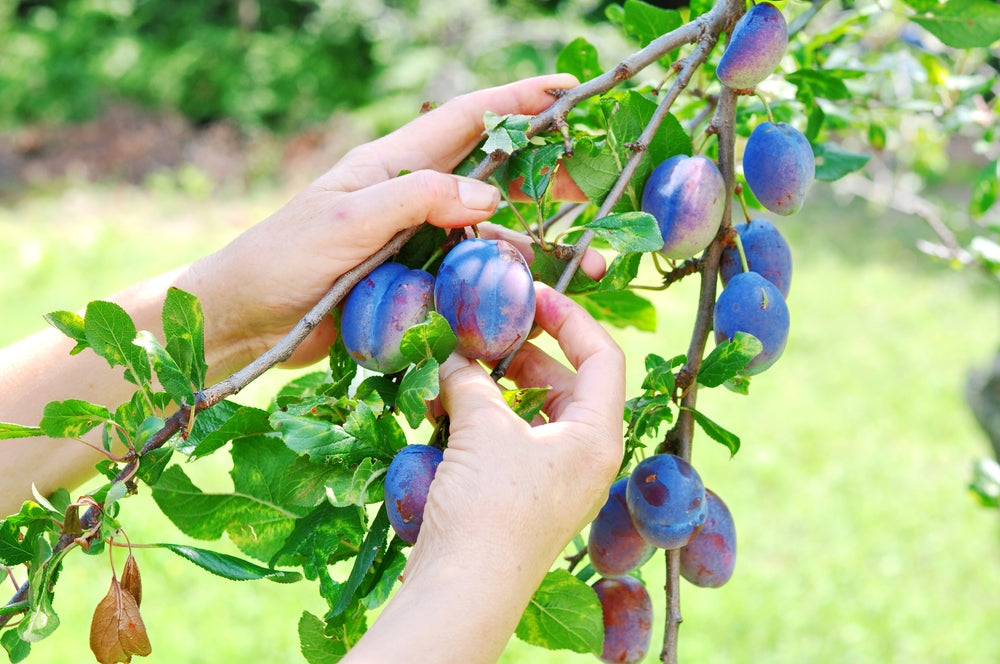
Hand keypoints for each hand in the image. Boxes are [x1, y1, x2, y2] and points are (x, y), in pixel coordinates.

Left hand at [179, 74, 597, 377]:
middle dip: (546, 174)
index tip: (569, 90)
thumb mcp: (345, 221)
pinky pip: (470, 279)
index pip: (467, 120)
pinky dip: (504, 287)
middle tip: (596, 182)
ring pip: (489, 235)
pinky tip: (534, 299)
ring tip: (588, 262)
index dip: (519, 101)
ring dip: (538, 245)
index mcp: (392, 165)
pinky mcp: (414, 284)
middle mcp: (410, 198)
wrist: (244, 322)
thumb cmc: (282, 260)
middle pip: (492, 175)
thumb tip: (488, 194)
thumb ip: (414, 200)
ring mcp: (414, 243)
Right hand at [347, 284, 623, 663]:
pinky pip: (510, 439)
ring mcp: (554, 477)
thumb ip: (472, 379)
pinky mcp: (521, 495)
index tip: (530, 293)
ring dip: (494, 385)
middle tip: (483, 329)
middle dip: (522, 352)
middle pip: (566, 380)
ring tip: (454, 368)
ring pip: (532, 410)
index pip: (602, 355)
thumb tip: (455, 355)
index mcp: (598, 434)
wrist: (463, 590)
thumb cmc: (490, 508)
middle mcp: (585, 455)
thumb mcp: (484, 428)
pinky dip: (482, 417)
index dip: (570, 316)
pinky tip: (442, 407)